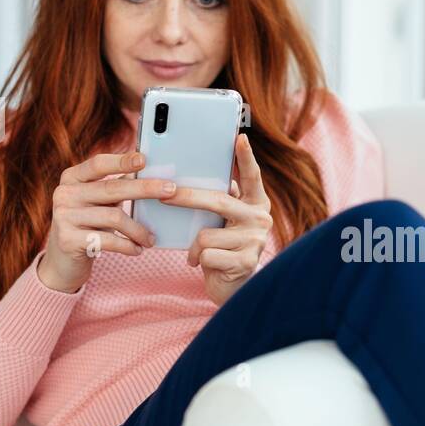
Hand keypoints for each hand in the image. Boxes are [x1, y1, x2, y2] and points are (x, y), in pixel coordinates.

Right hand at [38, 150, 173, 292]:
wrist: (63, 261)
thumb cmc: (89, 226)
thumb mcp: (99, 203)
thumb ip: (117, 186)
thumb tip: (150, 171)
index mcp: (72, 178)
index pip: (98, 164)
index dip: (121, 161)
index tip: (144, 159)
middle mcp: (64, 194)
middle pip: (112, 188)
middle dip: (146, 189)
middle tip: (171, 190)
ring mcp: (64, 216)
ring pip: (114, 218)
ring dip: (138, 230)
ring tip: (150, 239)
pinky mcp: (68, 240)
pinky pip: (108, 240)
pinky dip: (128, 246)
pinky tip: (137, 250)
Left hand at [167, 131, 272, 305]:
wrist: (233, 288)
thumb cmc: (223, 249)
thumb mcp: (223, 222)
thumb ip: (218, 201)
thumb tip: (191, 176)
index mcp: (256, 204)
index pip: (252, 177)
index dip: (246, 157)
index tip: (240, 137)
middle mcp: (261, 219)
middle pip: (218, 201)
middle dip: (186, 197)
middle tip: (163, 195)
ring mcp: (255, 241)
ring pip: (206, 235)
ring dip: (194, 246)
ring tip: (196, 253)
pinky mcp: (246, 262)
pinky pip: (206, 255)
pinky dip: (197, 260)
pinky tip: (203, 265)